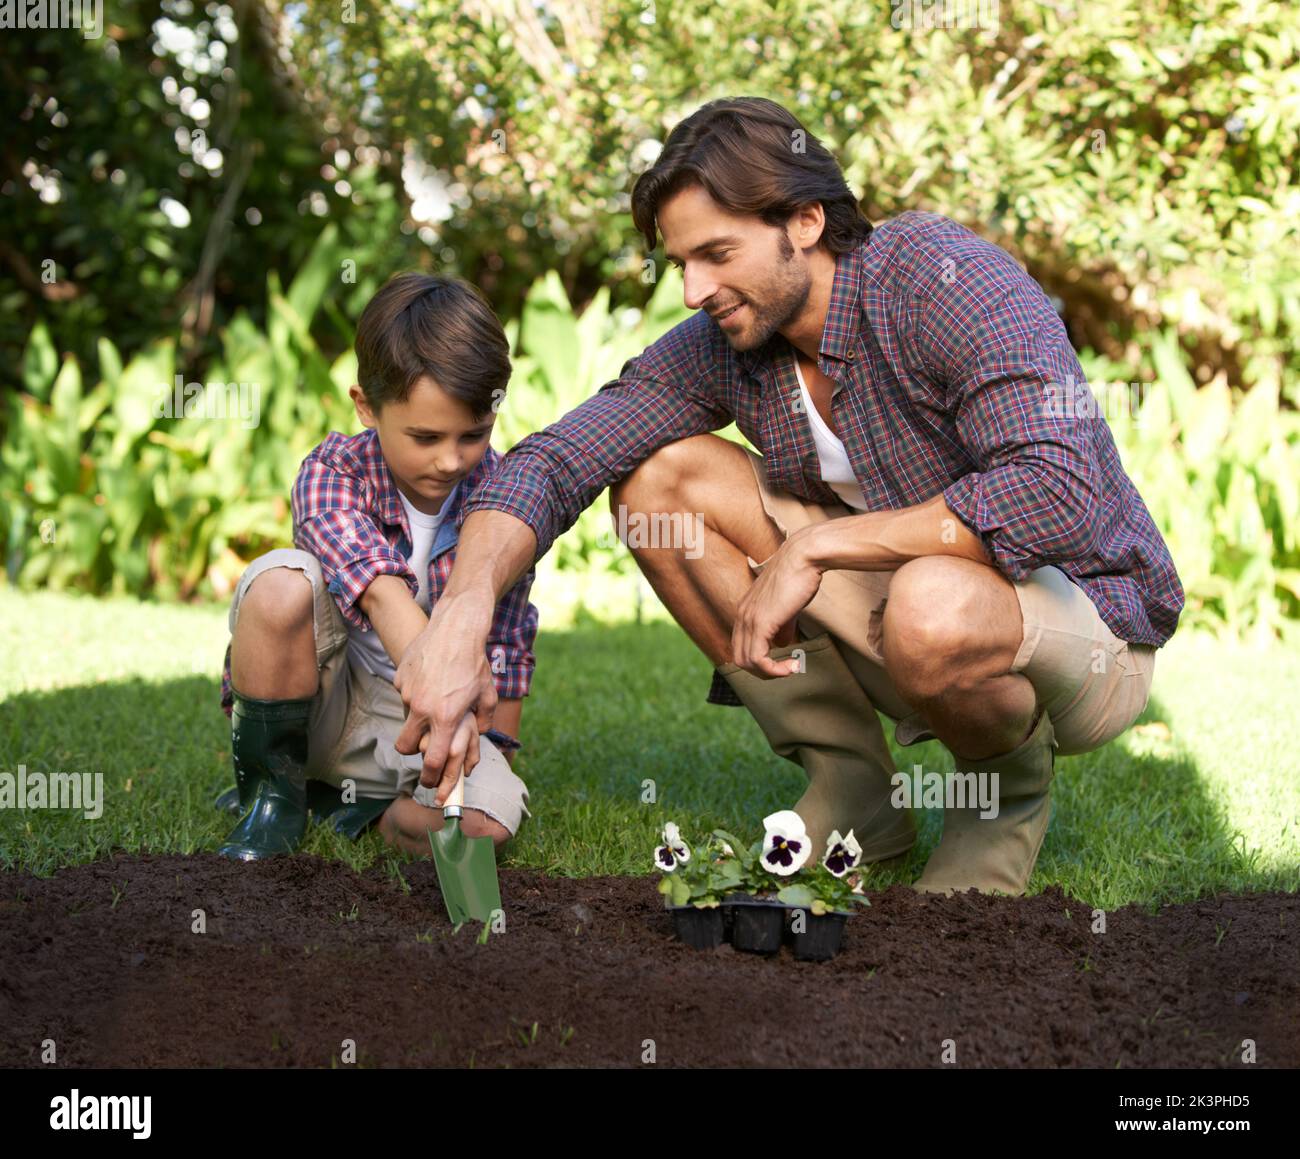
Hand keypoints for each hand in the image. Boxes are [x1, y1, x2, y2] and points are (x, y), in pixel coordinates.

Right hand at [394, 592, 496, 786]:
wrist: (456, 627)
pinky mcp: (400, 677)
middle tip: (422, 745)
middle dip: (412, 751)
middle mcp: (422, 708)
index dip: (431, 775)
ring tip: (436, 694)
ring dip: (418, 714)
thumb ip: (484, 720)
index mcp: (445, 717)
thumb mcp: (488, 694)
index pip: (433, 759)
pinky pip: (405, 692)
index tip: (431, 781)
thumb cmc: (475, 662)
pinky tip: (429, 676)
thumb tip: (480, 732)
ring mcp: (408, 692)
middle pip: (405, 746)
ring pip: (407, 715)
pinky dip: (415, 691)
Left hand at [731, 531, 823, 675]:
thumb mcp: (787, 606)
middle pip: (739, 658)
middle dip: (763, 671)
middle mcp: (741, 615)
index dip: (760, 660)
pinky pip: (758, 658)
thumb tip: (783, 644)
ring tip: (791, 668)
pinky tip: (792, 665)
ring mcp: (749, 619)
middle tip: (786, 670)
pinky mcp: (761, 622)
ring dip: (770, 673)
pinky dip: (774, 669)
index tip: (783, 661)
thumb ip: (782, 626)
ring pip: (746, 662)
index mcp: (745, 611)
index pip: (741, 646)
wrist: (803, 557)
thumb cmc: (799, 577)